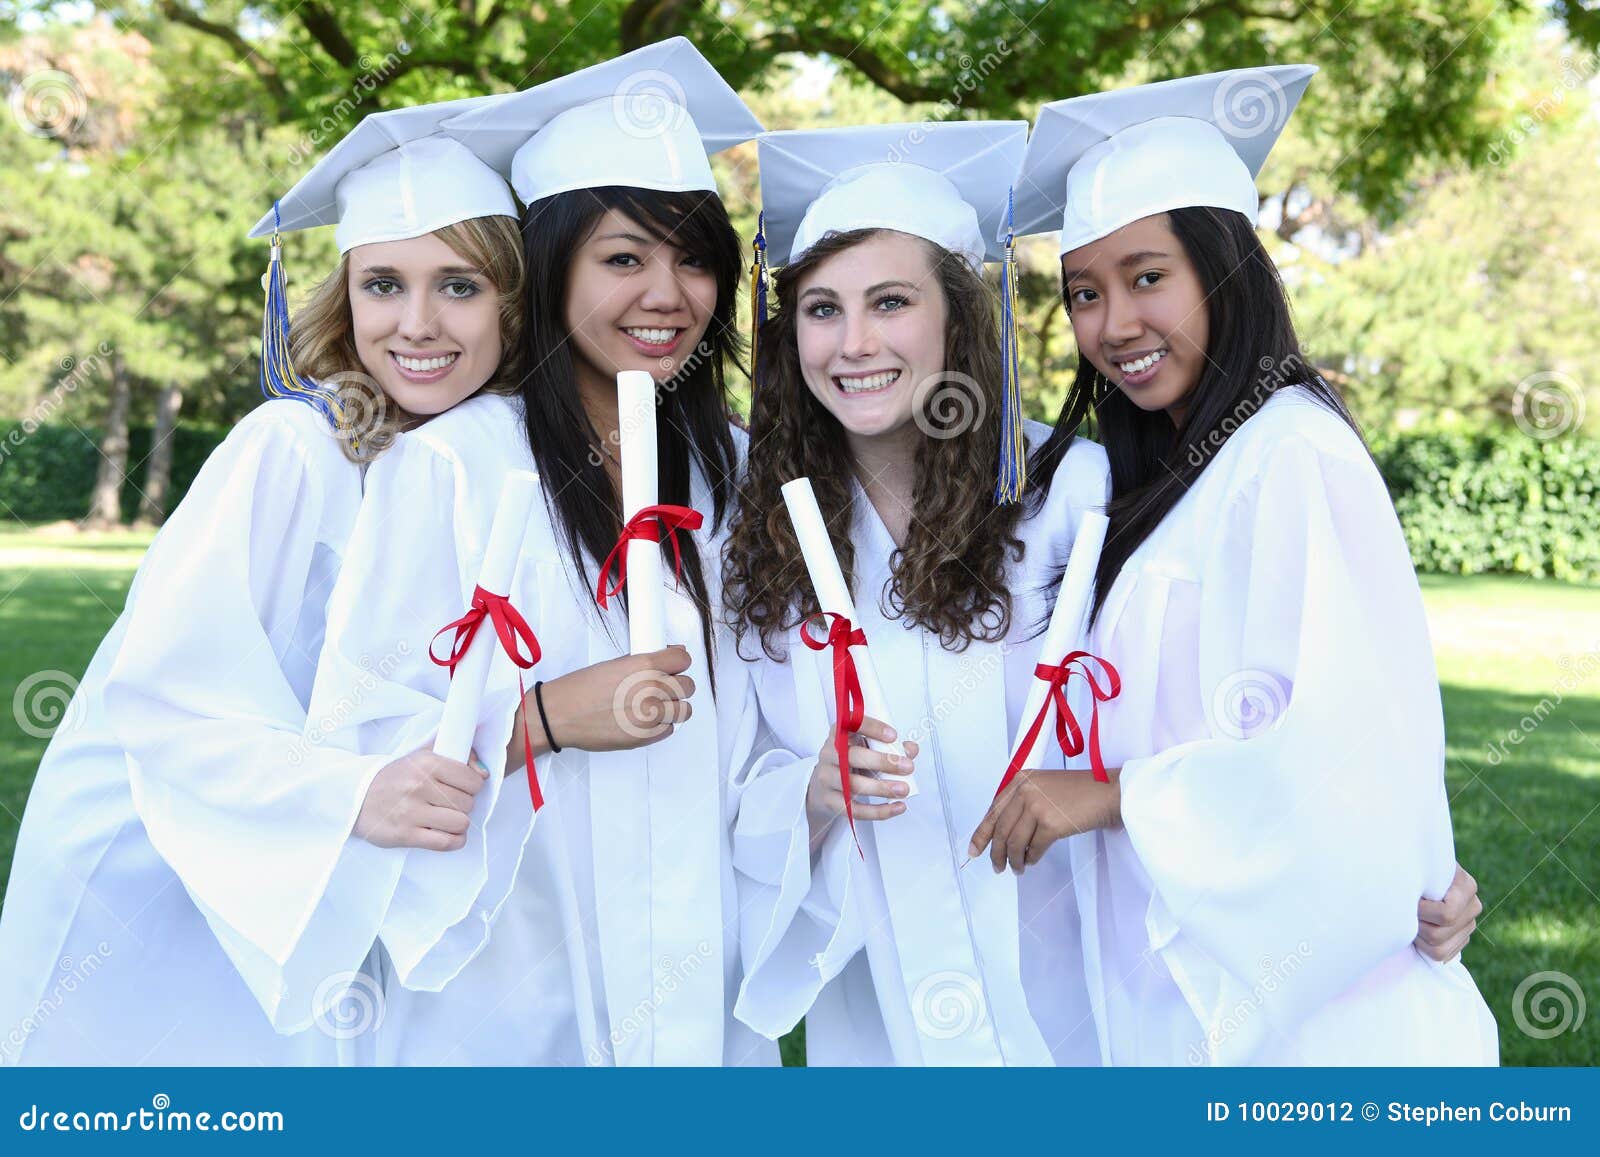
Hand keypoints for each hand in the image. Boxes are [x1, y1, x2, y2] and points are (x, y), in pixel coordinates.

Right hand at [354, 747, 486, 850]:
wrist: (357, 797)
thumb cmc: (395, 778)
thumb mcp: (422, 756)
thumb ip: (457, 755)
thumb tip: (484, 772)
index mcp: (426, 763)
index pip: (472, 780)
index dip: (472, 786)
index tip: (462, 788)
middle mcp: (419, 786)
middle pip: (467, 803)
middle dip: (463, 805)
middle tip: (448, 804)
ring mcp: (411, 812)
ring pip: (460, 823)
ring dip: (457, 824)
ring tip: (446, 819)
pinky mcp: (405, 835)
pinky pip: (445, 843)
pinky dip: (453, 841)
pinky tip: (446, 834)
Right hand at [514, 645, 694, 760]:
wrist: (559, 715)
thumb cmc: (580, 689)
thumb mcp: (614, 664)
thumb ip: (644, 662)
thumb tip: (669, 658)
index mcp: (644, 666)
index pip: (683, 660)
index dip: (678, 663)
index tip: (674, 666)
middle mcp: (650, 689)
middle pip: (688, 686)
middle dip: (677, 686)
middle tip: (662, 688)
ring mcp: (650, 716)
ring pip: (684, 710)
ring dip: (673, 707)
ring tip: (655, 706)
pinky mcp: (645, 737)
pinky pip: (669, 729)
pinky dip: (660, 726)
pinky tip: (643, 720)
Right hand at [805, 716, 916, 846]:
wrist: (823, 785)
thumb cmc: (849, 762)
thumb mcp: (866, 748)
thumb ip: (890, 746)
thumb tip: (910, 750)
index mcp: (839, 734)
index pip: (851, 724)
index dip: (872, 728)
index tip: (893, 736)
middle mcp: (829, 754)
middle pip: (852, 756)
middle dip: (883, 762)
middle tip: (907, 767)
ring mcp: (827, 778)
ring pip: (853, 785)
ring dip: (882, 788)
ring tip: (903, 789)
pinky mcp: (830, 801)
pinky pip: (855, 809)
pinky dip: (878, 811)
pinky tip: (896, 807)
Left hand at [966, 767, 1120, 874]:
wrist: (1109, 792)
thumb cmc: (1082, 791)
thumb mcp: (1044, 787)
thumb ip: (1023, 803)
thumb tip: (1005, 832)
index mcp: (1021, 780)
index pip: (993, 810)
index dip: (981, 833)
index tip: (974, 849)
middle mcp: (1025, 790)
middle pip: (1000, 828)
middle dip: (995, 852)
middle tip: (996, 867)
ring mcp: (1037, 806)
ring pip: (1014, 842)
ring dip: (1013, 860)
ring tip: (1016, 869)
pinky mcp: (1050, 824)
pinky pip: (1033, 848)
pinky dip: (1031, 858)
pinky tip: (1032, 862)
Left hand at [1415, 862, 1480, 960]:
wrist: (1419, 871)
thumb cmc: (1413, 867)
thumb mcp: (1417, 866)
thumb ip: (1418, 879)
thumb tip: (1407, 895)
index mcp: (1466, 887)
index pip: (1446, 914)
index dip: (1422, 911)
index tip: (1410, 900)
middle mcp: (1473, 907)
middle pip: (1437, 935)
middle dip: (1415, 925)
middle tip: (1405, 912)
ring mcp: (1469, 925)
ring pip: (1439, 950)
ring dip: (1417, 938)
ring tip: (1410, 920)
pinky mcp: (1461, 939)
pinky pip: (1441, 956)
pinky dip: (1424, 947)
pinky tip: (1417, 932)